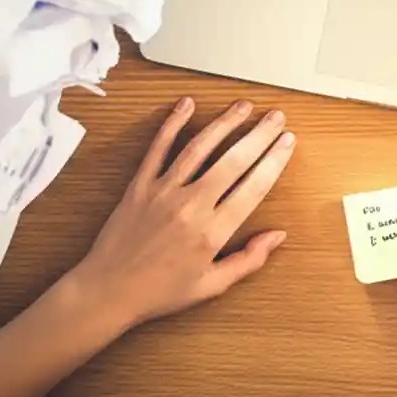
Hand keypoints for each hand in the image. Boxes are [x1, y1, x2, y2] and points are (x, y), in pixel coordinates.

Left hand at [65, 97, 294, 331]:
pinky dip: (172, 124)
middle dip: (259, 135)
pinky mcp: (140, 185)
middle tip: (276, 117)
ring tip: (244, 106)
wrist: (109, 290)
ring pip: (200, 148)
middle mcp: (191, 207)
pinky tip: (186, 105)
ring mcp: (164, 192)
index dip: (274, 161)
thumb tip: (277, 236)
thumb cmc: (160, 292)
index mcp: (212, 233)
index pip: (253, 187)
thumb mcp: (212, 285)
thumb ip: (248, 260)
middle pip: (233, 161)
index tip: (287, 142)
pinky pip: (159, 148)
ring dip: (224, 123)